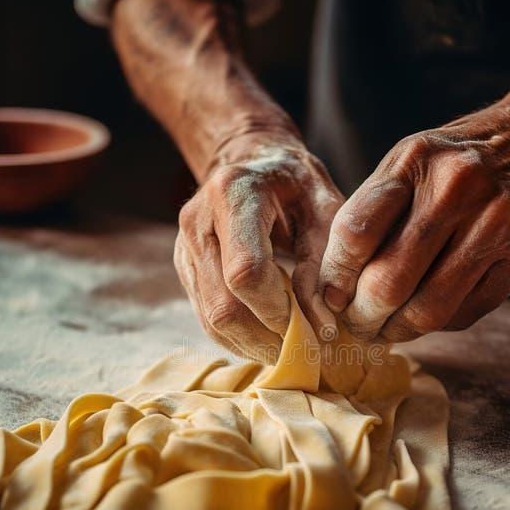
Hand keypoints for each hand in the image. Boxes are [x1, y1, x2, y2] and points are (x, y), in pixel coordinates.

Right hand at [175, 133, 343, 358]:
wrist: (253, 162)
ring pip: (212, 319)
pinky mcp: (186, 269)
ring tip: (291, 346)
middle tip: (306, 348)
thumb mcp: (325, 207)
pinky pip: (208, 319)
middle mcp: (197, 221)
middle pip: (224, 305)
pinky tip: (270, 338)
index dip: (278, 309)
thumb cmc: (297, 183)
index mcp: (233, 195)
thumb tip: (321, 326)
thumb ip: (323, 263)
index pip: (245, 271)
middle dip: (268, 336)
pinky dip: (242, 338)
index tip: (312, 325)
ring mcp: (184, 248)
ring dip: (255, 344)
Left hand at [318, 99, 509, 342]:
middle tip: (355, 325)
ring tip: (384, 330)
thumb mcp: (406, 164)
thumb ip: (369, 215)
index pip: (356, 233)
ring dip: (397, 331)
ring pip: (429, 309)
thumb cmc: (452, 163)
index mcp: (416, 161)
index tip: (331, 298)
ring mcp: (497, 224)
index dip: (335, 277)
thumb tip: (333, 288)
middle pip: (390, 281)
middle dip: (363, 317)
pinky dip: (436, 324)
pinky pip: (465, 313)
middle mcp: (458, 189)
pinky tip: (423, 316)